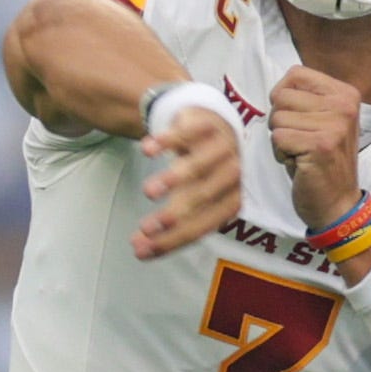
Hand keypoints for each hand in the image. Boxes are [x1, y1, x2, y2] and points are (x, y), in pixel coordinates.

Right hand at [133, 106, 246, 258]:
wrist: (212, 127)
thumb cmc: (201, 174)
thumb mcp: (189, 198)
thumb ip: (167, 225)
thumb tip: (138, 249)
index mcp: (232, 198)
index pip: (204, 224)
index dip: (175, 238)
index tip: (145, 249)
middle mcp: (232, 173)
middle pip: (202, 197)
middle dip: (174, 214)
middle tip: (146, 228)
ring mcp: (221, 145)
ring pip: (198, 165)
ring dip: (173, 179)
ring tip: (148, 193)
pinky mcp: (206, 122)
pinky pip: (186, 131)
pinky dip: (166, 140)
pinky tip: (147, 150)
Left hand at [269, 63, 365, 233]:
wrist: (338, 204)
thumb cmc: (322, 161)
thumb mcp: (323, 120)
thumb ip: (306, 98)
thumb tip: (276, 87)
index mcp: (345, 94)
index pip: (295, 73)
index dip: (284, 97)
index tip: (298, 119)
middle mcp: (344, 105)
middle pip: (281, 96)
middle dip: (280, 121)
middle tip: (300, 141)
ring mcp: (335, 125)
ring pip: (277, 118)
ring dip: (281, 140)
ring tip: (301, 153)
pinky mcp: (321, 145)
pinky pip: (278, 138)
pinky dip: (281, 154)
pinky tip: (300, 164)